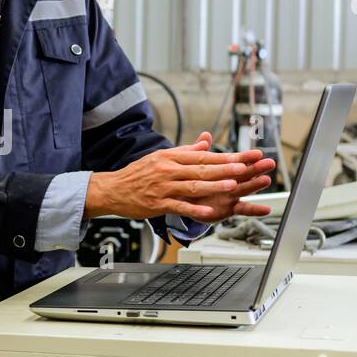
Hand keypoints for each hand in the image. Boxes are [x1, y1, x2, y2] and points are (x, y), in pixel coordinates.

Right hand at [84, 131, 275, 223]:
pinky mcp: (157, 204)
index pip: (201, 156)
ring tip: (232, 187)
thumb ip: (184, 152)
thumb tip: (205, 144)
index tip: (241, 157)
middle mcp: (167, 170)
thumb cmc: (137, 174)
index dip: (222, 157)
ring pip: (192, 186)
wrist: (112, 189)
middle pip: (200, 169)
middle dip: (224, 169)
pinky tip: (208, 212)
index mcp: (169, 157)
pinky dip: (194, 209)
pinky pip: (179, 207)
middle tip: (244, 169)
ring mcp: (163, 188)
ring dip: (213, 186)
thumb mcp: (160, 157)